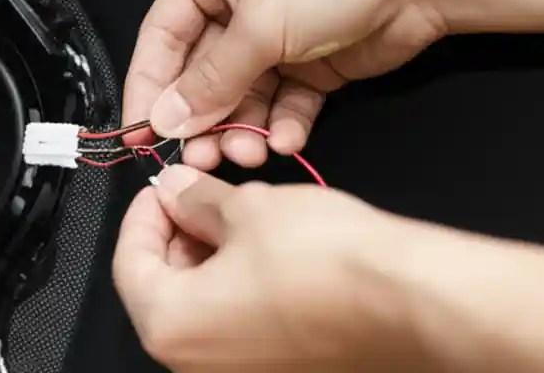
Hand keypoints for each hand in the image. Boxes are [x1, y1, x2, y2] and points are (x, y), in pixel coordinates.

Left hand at [114, 166, 422, 370]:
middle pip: (163, 290)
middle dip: (178, 236)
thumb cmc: (332, 263)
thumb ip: (195, 200)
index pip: (130, 262)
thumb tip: (176, 190)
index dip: (144, 214)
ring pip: (202, 309)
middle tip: (198, 198)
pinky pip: (239, 329)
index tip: (163, 188)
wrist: (413, 300)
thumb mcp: (247, 207)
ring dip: (210, 260)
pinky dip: (240, 289)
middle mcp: (196, 364)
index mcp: (171, 326)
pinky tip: (268, 253)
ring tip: (241, 218)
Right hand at [122, 0, 543, 168]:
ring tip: (247, 152)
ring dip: (240, 128)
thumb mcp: (259, 25)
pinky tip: (284, 139)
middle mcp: (236, 2)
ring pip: (241, 96)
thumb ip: (209, 81)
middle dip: (202, 118)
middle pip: (201, 74)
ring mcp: (274, 35)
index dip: (149, 88)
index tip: (140, 135)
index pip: (162, 38)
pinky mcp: (311, 63)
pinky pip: (282, 104)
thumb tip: (166, 120)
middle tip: (200, 157)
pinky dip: (280, 125)